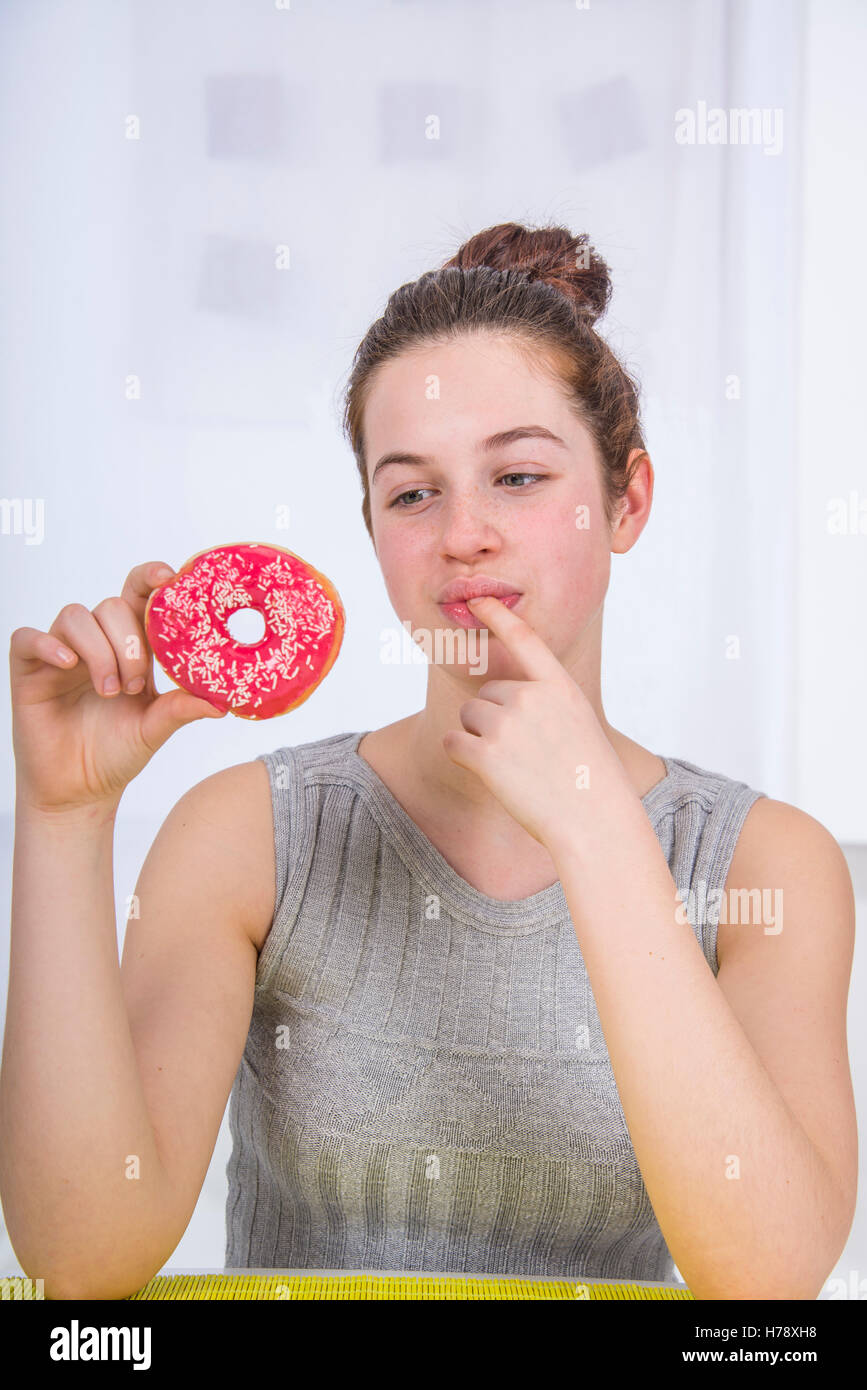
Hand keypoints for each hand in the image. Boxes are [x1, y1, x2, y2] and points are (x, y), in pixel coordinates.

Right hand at [10, 560, 226, 815]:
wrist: (79, 790)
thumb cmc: (116, 753)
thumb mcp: (154, 729)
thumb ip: (180, 709)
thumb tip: (220, 704)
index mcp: (131, 648)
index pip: (138, 597)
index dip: (150, 579)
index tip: (168, 577)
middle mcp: (96, 643)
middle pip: (111, 606)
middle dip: (129, 641)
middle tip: (133, 685)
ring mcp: (61, 654)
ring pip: (76, 616)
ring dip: (98, 649)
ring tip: (109, 690)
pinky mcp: (29, 670)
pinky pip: (28, 637)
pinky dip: (49, 644)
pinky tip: (69, 666)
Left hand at [441, 594, 635, 852]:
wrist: (594, 820)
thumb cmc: (589, 779)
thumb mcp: (578, 725)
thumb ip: (545, 703)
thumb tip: (502, 699)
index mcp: (559, 687)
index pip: (524, 640)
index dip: (499, 615)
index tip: (479, 599)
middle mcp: (530, 698)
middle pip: (487, 693)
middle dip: (495, 718)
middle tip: (525, 753)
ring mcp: (506, 724)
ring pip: (469, 716)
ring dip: (479, 739)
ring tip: (514, 766)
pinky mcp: (485, 754)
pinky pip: (454, 742)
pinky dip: (462, 756)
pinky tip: (488, 774)